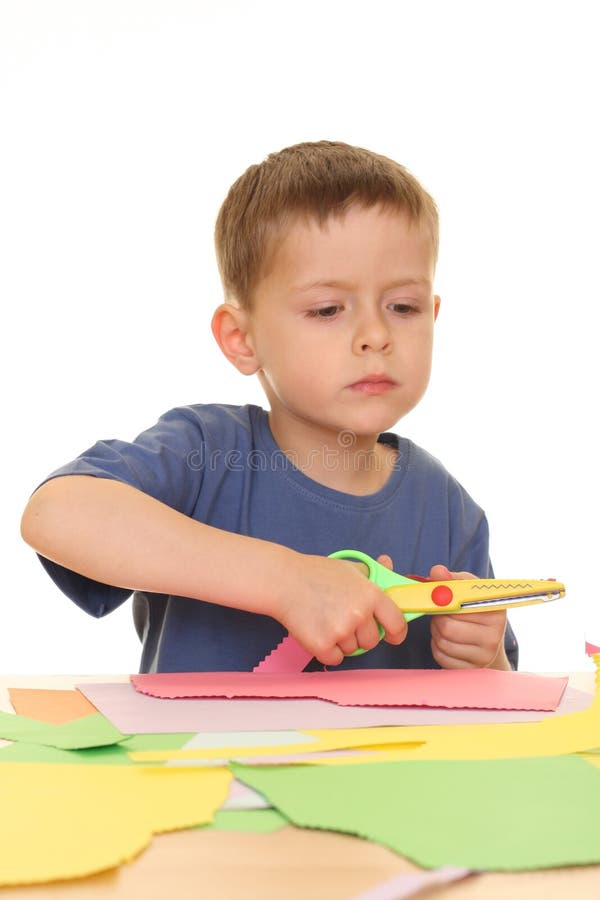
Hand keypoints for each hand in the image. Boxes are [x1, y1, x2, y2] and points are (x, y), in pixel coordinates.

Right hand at [275, 552, 407, 666]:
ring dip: (340, 642)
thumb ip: (372, 572)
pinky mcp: (322, 645)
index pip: (397, 623)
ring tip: (324, 620)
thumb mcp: (348, 568)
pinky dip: (326, 651)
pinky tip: (316, 630)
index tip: (391, 636)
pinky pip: (334, 659)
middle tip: (341, 619)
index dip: (395, 632)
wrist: (283, 580)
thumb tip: (388, 563)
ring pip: (351, 650)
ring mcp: (341, 631)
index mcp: (371, 594)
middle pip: (371, 642)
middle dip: (359, 635)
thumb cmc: (316, 573)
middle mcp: (359, 614)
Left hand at [428, 565, 509, 669]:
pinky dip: (437, 647)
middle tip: (441, 614)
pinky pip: (441, 656)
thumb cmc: (474, 612)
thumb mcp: (467, 590)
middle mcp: (494, 635)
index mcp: (495, 610)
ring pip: (442, 642)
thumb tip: (437, 572)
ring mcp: (484, 656)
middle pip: (447, 626)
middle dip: (438, 619)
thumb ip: (451, 579)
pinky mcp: (470, 670)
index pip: (460, 604)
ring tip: (445, 627)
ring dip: (436, 633)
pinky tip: (447, 641)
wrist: (487, 643)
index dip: (444, 600)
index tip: (440, 598)